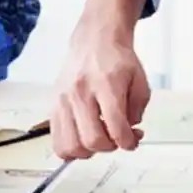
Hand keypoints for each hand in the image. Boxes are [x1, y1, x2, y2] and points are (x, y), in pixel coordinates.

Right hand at [52, 0, 151, 159]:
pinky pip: (56, 140)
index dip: (128, 142)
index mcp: (106, 84)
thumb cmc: (118, 59)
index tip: (132, 141)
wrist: (95, 40)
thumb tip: (126, 134)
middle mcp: (81, 92)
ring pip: (70, 145)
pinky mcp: (53, 105)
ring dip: (88, 152)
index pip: (116, 126)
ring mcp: (63, 100)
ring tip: (100, 140)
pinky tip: (83, 140)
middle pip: (92, 140)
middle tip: (117, 139)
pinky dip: (71, 149)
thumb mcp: (140, 81)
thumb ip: (137, 110)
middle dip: (110, 147)